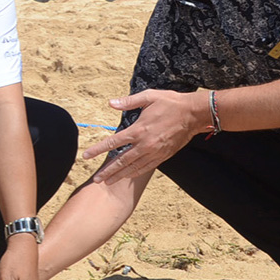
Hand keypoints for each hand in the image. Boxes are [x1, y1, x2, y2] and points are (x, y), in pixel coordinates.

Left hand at [86, 89, 205, 184]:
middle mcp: (145, 144)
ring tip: (108, 182)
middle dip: (107, 171)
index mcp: (138, 130)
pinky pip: (146, 167)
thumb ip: (128, 101)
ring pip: (133, 167)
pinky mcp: (163, 156)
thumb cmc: (170, 103)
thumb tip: (110, 103)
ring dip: (119, 175)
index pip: (113, 142)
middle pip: (121, 161)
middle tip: (96, 179)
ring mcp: (154, 152)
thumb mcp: (149, 96)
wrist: (193, 114)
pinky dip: (135, 173)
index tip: (85, 156)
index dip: (97, 149)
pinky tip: (128, 176)